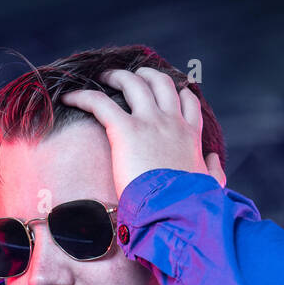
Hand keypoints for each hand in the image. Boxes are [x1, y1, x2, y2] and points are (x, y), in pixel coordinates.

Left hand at [59, 67, 225, 197]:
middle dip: (147, 74)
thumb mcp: (211, 184)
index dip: (177, 92)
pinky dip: (83, 96)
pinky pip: (100, 102)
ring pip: (133, 83)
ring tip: (104, 76)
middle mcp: (171, 122)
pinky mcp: (126, 130)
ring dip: (117, 76)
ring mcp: (149, 122)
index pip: (187, 102)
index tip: (168, 90)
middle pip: (161, 83)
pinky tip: (69, 96)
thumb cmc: (192, 203)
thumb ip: (214, 170)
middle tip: (133, 75)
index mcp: (191, 136)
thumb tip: (214, 159)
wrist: (176, 210)